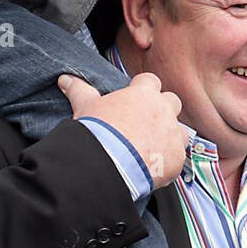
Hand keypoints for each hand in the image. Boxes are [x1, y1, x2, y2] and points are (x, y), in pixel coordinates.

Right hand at [58, 73, 188, 189]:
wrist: (106, 164)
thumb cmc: (97, 132)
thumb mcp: (85, 107)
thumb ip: (79, 90)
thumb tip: (64, 79)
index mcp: (144, 94)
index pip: (151, 81)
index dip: (143, 90)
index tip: (135, 101)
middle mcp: (164, 110)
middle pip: (172, 102)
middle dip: (162, 111)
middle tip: (145, 125)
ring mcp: (173, 134)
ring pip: (181, 130)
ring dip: (170, 136)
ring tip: (152, 148)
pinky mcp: (176, 158)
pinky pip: (178, 157)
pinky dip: (168, 162)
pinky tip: (152, 168)